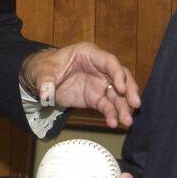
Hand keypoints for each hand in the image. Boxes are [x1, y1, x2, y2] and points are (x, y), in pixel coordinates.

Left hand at [21, 42, 140, 127]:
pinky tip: (113, 123)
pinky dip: (111, 114)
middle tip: (135, 104)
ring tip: (127, 121)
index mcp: (89, 54)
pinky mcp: (96, 98)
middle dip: (129, 90)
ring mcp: (100, 83)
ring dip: (124, 107)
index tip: (120, 88)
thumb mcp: (42, 71)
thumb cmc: (45, 67)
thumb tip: (45, 94)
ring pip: (117, 94)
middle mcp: (99, 68)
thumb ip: (45, 82)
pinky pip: (107, 106)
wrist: (40, 79)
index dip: (118, 74)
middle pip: (121, 77)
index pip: (110, 61)